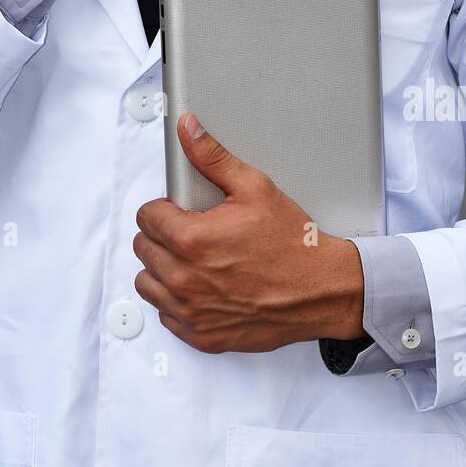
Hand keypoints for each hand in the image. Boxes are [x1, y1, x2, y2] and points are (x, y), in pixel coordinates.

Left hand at [133, 112, 366, 352]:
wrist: (322, 290)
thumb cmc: (293, 244)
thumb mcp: (254, 187)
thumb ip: (212, 157)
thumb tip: (188, 130)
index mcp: (191, 240)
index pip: (145, 216)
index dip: (164, 208)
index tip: (181, 211)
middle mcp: (185, 280)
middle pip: (143, 248)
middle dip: (163, 235)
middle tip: (192, 232)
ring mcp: (191, 312)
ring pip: (148, 284)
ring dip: (163, 269)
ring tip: (193, 259)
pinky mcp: (202, 336)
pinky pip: (166, 315)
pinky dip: (178, 302)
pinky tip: (202, 287)